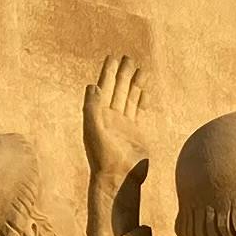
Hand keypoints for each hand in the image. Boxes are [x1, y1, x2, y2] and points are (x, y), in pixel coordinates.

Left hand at [82, 54, 152, 188]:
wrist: (118, 178)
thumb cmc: (102, 157)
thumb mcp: (93, 131)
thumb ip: (92, 108)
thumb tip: (93, 85)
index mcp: (99, 114)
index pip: (104, 87)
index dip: (108, 72)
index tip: (112, 57)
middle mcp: (110, 117)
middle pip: (117, 89)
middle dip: (122, 73)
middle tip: (127, 57)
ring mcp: (123, 124)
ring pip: (129, 97)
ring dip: (133, 83)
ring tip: (139, 69)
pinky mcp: (135, 132)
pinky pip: (137, 110)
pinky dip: (141, 99)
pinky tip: (144, 91)